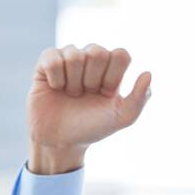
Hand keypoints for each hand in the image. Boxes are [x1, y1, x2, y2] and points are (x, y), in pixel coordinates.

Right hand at [27, 44, 151, 173]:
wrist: (61, 142)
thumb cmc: (92, 128)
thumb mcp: (121, 118)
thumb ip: (140, 98)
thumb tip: (148, 73)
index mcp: (111, 68)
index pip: (120, 54)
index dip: (113, 76)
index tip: (106, 94)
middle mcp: (90, 59)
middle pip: (97, 51)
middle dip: (92, 80)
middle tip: (85, 95)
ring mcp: (68, 59)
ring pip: (74, 54)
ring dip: (73, 81)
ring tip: (71, 94)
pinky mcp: (45, 64)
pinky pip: (52, 57)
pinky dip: (56, 77)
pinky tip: (56, 88)